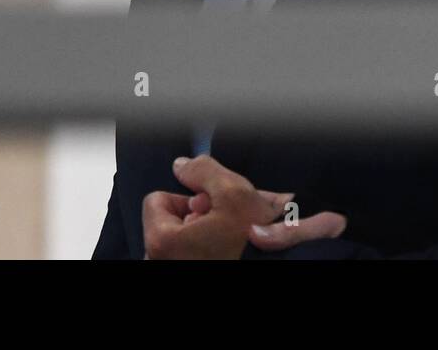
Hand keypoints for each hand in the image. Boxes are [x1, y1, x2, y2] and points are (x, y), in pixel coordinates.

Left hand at [142, 155, 289, 259]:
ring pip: (187, 237)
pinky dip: (213, 248)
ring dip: (209, 232)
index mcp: (160, 240)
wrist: (280, 269)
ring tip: (231, 238)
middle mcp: (159, 259)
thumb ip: (205, 171)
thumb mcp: (233, 194)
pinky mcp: (190, 271)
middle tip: (224, 223)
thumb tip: (182, 165)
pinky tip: (232, 249)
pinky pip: (196, 252)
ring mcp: (174, 267)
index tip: (208, 208)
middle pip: (174, 219)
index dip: (188, 197)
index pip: (158, 199)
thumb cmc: (249, 243)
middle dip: (201, 215)